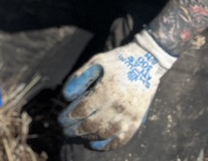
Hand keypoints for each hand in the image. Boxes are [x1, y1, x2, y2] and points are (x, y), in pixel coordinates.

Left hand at [58, 28, 175, 149]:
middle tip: (64, 130)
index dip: (69, 116)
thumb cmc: (117, 61)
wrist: (146, 62)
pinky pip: (120, 140)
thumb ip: (79, 78)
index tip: (61, 119)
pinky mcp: (136, 122)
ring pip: (103, 134)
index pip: (82, 110)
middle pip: (90, 125)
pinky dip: (106, 145)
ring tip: (77, 134)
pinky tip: (94, 143)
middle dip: (74, 129)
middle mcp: (117, 106)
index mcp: (106, 90)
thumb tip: (65, 96)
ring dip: (87, 136)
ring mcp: (128, 116)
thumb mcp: (96, 62)